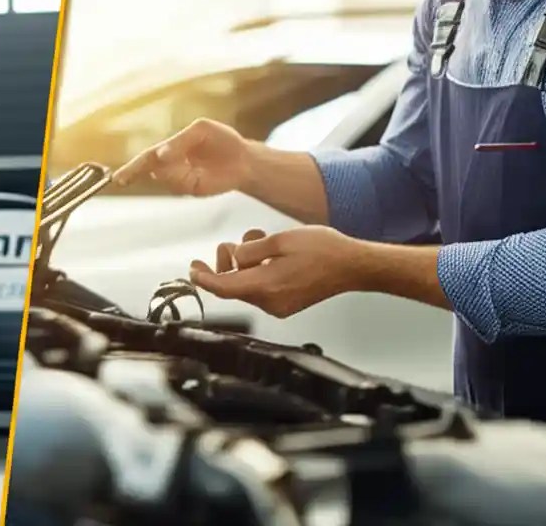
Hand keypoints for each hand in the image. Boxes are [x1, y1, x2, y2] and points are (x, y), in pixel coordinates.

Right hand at [111, 118, 250, 195]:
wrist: (244, 158)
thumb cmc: (221, 140)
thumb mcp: (201, 130)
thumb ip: (179, 141)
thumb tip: (160, 156)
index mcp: (168, 149)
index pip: (145, 158)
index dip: (131, 169)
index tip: (117, 179)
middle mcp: (170, 166)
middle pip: (150, 169)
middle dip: (148, 169)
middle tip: (162, 162)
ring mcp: (180, 179)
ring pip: (164, 177)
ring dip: (175, 168)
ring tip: (196, 160)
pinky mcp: (191, 189)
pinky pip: (179, 185)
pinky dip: (185, 176)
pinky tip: (200, 171)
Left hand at [188, 226, 365, 318]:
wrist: (353, 266)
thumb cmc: (322, 250)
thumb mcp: (280, 240)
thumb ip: (251, 250)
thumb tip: (235, 257)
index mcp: (265, 287)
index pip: (221, 287)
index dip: (203, 278)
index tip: (192, 268)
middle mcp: (269, 302)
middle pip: (232, 286)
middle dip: (226, 264)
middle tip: (229, 244)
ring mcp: (279, 306)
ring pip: (247, 286)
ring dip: (244, 265)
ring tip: (257, 242)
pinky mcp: (287, 304)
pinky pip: (261, 289)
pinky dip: (257, 272)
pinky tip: (270, 255)